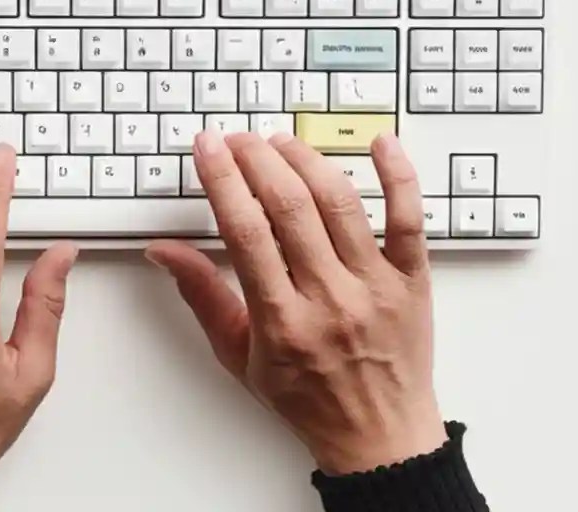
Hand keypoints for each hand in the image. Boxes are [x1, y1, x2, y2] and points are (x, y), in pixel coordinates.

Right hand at [146, 131, 445, 473]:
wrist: (379, 439)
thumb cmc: (307, 398)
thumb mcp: (238, 355)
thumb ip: (203, 295)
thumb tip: (164, 250)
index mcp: (282, 321)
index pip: (245, 231)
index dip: (223, 180)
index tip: (209, 147)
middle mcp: (330, 299)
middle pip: (291, 207)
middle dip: (258, 159)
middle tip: (240, 139)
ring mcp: (375, 287)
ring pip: (341, 203)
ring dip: (307, 160)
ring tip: (281, 142)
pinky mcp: (413, 281)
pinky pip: (410, 220)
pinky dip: (398, 176)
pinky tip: (381, 143)